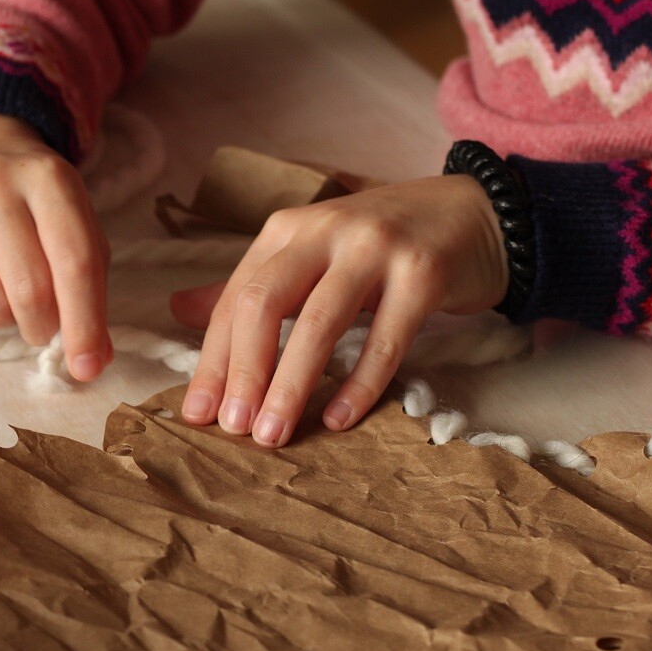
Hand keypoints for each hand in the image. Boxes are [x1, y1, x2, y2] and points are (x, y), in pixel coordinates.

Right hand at [0, 112, 111, 380]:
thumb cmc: (35, 199)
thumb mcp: (75, 219)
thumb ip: (91, 283)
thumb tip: (94, 359)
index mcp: (47, 178)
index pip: (72, 261)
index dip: (85, 322)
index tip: (89, 367)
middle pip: (30, 292)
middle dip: (47, 328)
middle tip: (49, 325)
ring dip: (13, 323)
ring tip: (13, 295)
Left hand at [171, 175, 507, 446]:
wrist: (474, 215)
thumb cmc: (382, 245)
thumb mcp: (312, 256)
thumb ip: (253, 284)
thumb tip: (177, 310)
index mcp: (287, 229)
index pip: (236, 298)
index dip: (214, 359)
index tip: (197, 414)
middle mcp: (325, 230)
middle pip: (265, 302)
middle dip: (243, 370)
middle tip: (232, 428)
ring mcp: (376, 248)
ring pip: (320, 322)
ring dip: (290, 384)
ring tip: (272, 436)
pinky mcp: (424, 272)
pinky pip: (386, 337)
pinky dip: (359, 383)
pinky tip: (338, 420)